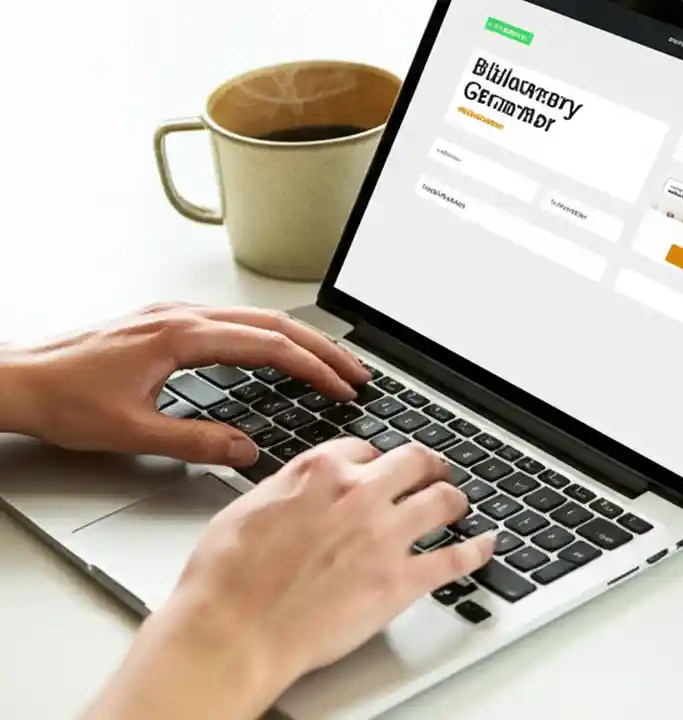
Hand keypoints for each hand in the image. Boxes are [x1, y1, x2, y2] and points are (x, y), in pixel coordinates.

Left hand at [0, 302, 369, 465]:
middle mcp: (180, 317)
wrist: (17, 381)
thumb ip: (197, 442)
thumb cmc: (62, 400)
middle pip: (272, 323)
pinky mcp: (163, 323)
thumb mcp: (133, 432)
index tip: (342, 387)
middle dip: (322, 348)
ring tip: (330, 363)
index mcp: (179, 337)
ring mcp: (172, 316)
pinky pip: (232, 322)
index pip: (268, 345)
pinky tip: (276, 354)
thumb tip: (246, 449)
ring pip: (254, 318)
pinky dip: (269, 337)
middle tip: (356, 373)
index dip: (313, 368)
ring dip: (298, 340)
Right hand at [85, 440, 495, 719]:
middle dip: (428, 465)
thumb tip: (297, 487)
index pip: (364, 450)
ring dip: (455, 500)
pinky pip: (456, 558)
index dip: (375, 460)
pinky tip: (486, 545)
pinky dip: (478, 549)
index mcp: (318, 473)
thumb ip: (285, 490)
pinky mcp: (401, 582)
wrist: (232, 632)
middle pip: (415, 462)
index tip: (379, 468)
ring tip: (458, 505)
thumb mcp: (245, 509)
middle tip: (434, 472)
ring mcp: (385, 537)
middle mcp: (359, 495)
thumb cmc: (224, 581)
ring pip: (443, 501)